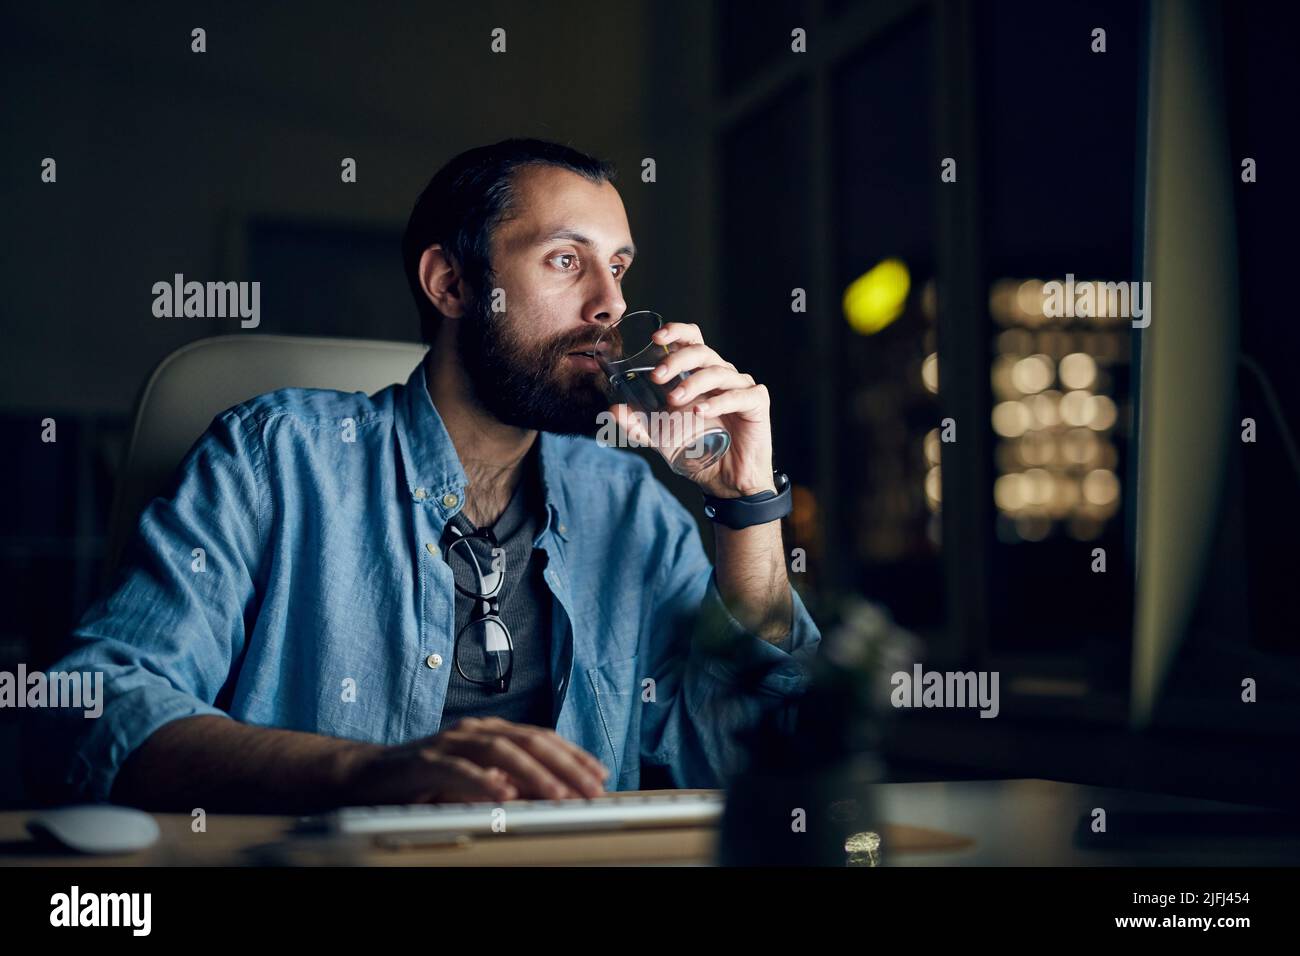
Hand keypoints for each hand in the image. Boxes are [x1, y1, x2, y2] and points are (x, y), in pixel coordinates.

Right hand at [340, 717, 609, 803]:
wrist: (364, 778)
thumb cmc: (423, 781)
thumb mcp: (474, 781)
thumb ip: (507, 782)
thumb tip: (549, 795)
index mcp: (489, 732)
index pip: (541, 738)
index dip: (573, 755)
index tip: (600, 774)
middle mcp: (474, 731)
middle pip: (529, 741)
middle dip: (565, 765)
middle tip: (591, 789)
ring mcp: (449, 743)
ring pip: (501, 752)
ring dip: (534, 774)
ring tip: (559, 795)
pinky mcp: (423, 762)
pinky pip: (459, 770)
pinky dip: (484, 783)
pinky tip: (505, 797)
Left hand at [608, 322, 775, 498]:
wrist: (726, 481)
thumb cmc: (699, 452)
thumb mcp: (660, 438)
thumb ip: (637, 424)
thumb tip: (613, 410)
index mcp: (700, 373)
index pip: (691, 340)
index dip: (676, 332)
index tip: (655, 338)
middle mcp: (721, 374)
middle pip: (702, 351)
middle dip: (677, 360)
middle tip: (657, 377)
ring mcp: (741, 386)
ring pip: (718, 372)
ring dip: (693, 383)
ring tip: (674, 401)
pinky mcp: (757, 403)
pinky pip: (739, 395)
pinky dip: (719, 402)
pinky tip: (700, 410)